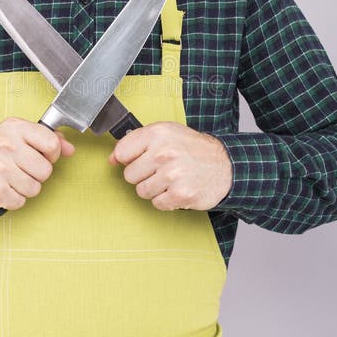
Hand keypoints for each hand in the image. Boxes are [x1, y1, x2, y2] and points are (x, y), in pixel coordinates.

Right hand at [0, 117, 74, 212]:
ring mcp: (0, 167)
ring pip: (35, 188)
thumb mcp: (14, 138)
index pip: (51, 143)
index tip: (41, 157)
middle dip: (35, 175)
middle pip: (45, 171)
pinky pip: (20, 202)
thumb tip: (69, 148)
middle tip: (18, 170)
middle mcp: (7, 145)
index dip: (51, 155)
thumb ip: (44, 140)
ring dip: (23, 189)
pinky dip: (12, 200)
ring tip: (8, 180)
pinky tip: (1, 190)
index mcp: (14, 128)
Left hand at [108, 121, 231, 210]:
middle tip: (161, 169)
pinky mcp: (180, 194)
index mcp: (158, 133)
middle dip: (143, 175)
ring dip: (155, 188)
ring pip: (142, 191)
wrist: (225, 165)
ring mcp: (173, 174)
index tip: (139, 159)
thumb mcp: (166, 134)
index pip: (122, 152)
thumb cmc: (193, 149)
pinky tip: (177, 188)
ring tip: (171, 179)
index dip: (128, 159)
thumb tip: (112, 159)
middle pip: (129, 175)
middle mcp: (164, 152)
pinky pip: (157, 203)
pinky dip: (166, 200)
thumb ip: (136, 142)